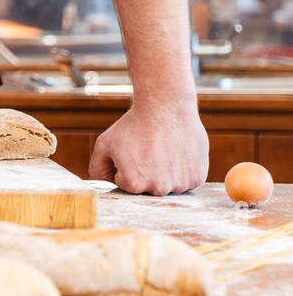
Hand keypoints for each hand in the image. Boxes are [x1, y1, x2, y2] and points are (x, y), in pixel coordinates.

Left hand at [88, 101, 208, 194]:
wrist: (165, 107)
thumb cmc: (133, 125)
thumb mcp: (104, 145)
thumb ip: (97, 170)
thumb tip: (104, 187)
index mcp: (134, 184)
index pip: (126, 184)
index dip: (125, 166)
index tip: (132, 151)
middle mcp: (158, 189)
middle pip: (148, 187)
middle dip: (144, 171)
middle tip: (148, 150)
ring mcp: (180, 184)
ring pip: (168, 184)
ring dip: (165, 171)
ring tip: (163, 150)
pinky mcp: (197, 177)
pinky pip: (186, 181)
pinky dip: (182, 169)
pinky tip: (176, 152)